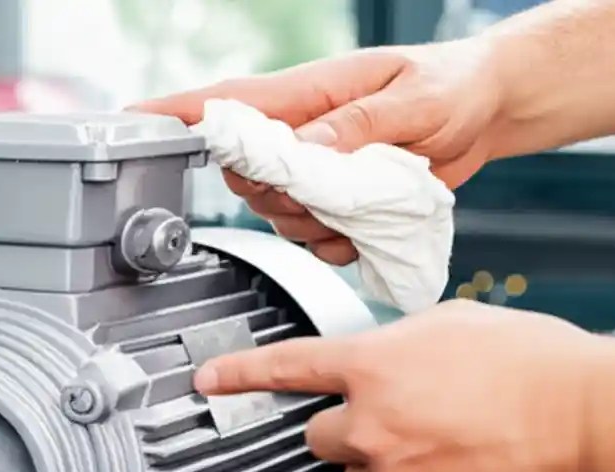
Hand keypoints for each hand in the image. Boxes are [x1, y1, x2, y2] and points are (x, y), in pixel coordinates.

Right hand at [134, 39, 502, 265]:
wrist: (483, 109)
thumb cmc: (449, 85)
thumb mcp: (415, 100)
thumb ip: (359, 125)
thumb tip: (305, 148)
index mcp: (304, 95)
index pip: (226, 104)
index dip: (175, 113)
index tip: (131, 121)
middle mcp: (295, 135)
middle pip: (244, 178)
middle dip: (282, 195)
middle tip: (342, 184)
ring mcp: (310, 172)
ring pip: (276, 216)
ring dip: (318, 222)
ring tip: (371, 198)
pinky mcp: (330, 204)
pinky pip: (312, 242)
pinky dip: (340, 244)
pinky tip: (371, 224)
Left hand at [193, 300, 614, 471]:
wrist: (595, 425)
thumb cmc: (538, 369)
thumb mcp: (455, 324)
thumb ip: (397, 344)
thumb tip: (379, 359)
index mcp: (374, 367)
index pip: (285, 368)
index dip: (239, 374)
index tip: (207, 382)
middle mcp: (372, 426)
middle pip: (318, 437)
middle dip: (349, 430)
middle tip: (403, 423)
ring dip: (387, 470)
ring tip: (446, 453)